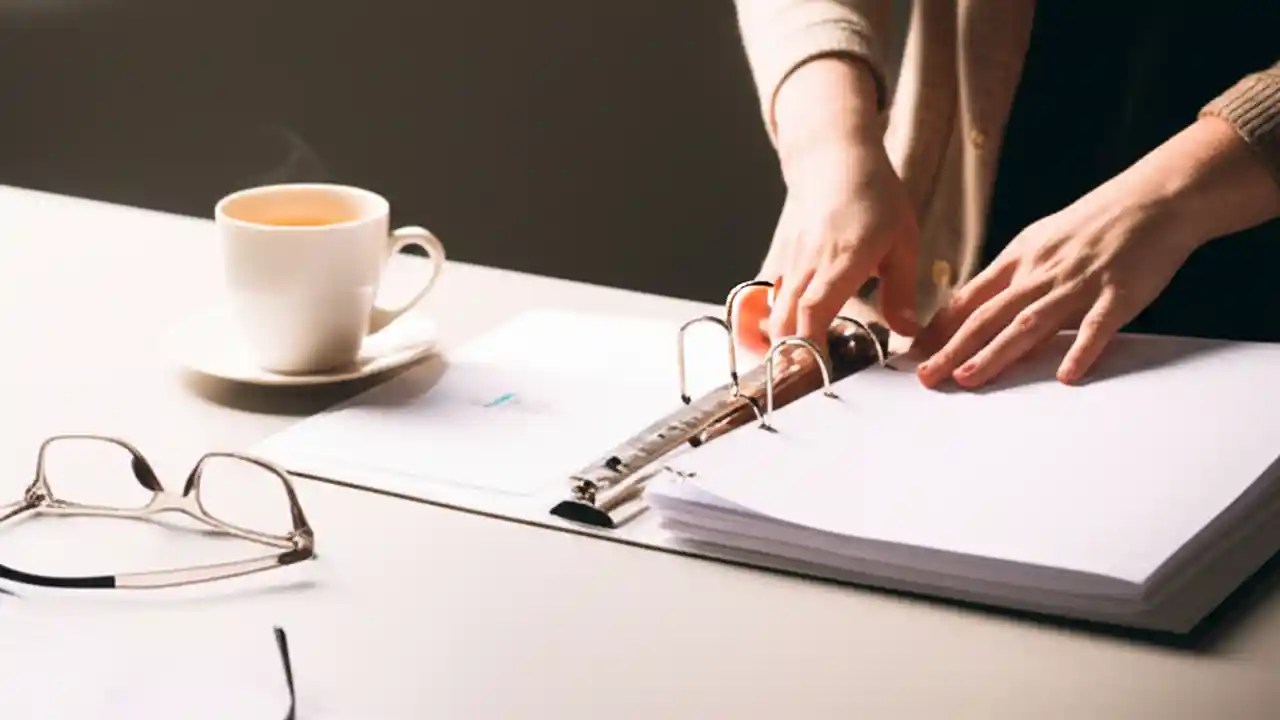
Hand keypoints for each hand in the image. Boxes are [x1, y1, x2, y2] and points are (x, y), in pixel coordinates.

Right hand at [734, 58, 919, 354]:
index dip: (810, 342)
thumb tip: (907, 333)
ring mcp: (791, 261)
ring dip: (780, 339)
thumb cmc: (874, 196)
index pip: (814, 308)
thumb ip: (902, 292)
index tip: (817, 368)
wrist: (833, 159)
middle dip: (789, 352)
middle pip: (783, 319)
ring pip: (772, 310)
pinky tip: (790, 334)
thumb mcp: (903, 243)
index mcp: (843, 259)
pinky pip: (771, 296)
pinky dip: (774, 319)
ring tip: (796, 364)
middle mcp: (809, 263)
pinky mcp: (783, 259)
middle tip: (806, 379)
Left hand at [915, 117, 1279, 388]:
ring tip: (968, 378)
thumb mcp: (1041, 242)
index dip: (939, 328)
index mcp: (1021, 258)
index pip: (969, 298)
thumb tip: (974, 309)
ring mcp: (1080, 281)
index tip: (913, 353)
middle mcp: (1042, 270)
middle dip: (953, 348)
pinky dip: (1082, 348)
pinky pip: (1098, 324)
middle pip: (989, 315)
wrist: (1156, 196)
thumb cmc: (1097, 223)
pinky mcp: (1120, 292)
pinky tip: (1066, 375)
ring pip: (1030, 322)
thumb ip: (1011, 279)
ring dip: (997, 352)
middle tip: (926, 377)